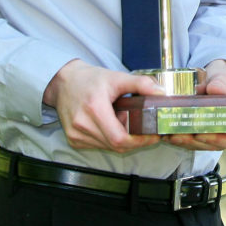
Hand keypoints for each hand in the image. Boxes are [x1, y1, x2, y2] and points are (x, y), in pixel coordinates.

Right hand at [44, 58, 162, 152]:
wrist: (64, 82)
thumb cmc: (89, 80)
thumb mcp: (117, 77)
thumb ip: (141, 84)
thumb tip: (161, 93)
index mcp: (94, 109)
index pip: (119, 138)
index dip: (139, 141)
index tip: (153, 136)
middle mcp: (82, 125)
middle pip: (116, 145)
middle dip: (134, 140)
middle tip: (145, 130)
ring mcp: (76, 135)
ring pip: (108, 147)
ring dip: (121, 140)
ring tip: (126, 124)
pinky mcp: (73, 140)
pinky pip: (98, 146)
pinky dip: (109, 140)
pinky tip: (111, 126)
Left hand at [167, 59, 225, 151]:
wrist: (214, 82)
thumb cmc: (223, 82)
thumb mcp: (224, 79)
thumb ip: (222, 83)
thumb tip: (215, 89)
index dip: (217, 140)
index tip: (200, 134)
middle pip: (213, 146)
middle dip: (193, 141)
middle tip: (177, 134)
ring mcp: (216, 138)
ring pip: (200, 146)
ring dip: (184, 141)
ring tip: (170, 133)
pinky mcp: (203, 137)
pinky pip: (192, 142)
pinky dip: (181, 138)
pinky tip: (168, 133)